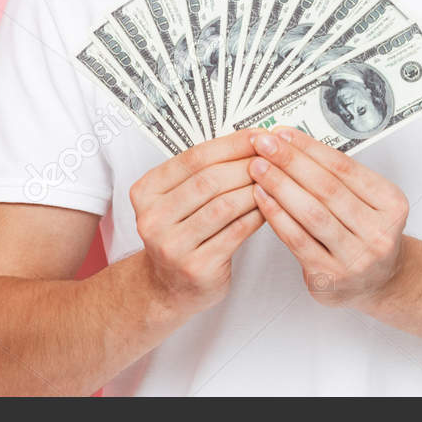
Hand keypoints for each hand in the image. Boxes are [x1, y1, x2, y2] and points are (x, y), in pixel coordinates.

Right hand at [130, 131, 266, 316]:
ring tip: (276, 179)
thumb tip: (250, 141)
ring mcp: (172, 246)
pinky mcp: (197, 267)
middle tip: (273, 157)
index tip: (258, 135)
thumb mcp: (176, 199)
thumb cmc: (180, 234)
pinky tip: (270, 205)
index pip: (194, 158)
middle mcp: (153, 218)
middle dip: (247, 165)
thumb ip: (202, 172)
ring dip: (256, 189)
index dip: (231, 144)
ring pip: (224, 206)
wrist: (168, 287)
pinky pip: (236, 232)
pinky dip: (257, 214)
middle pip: (209, 180)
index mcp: (146, 192)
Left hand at [247, 127, 409, 307]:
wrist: (378, 281)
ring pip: (311, 213)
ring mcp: (355, 258)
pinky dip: (276, 216)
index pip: (346, 168)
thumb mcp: (370, 202)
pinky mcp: (329, 277)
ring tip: (258, 168)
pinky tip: (262, 199)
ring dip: (280, 186)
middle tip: (265, 145)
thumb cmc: (367, 234)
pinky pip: (297, 240)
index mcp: (391, 204)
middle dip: (291, 162)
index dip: (311, 148)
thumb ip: (340, 178)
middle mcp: (377, 232)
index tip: (285, 134)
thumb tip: (294, 145)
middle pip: (327, 189)